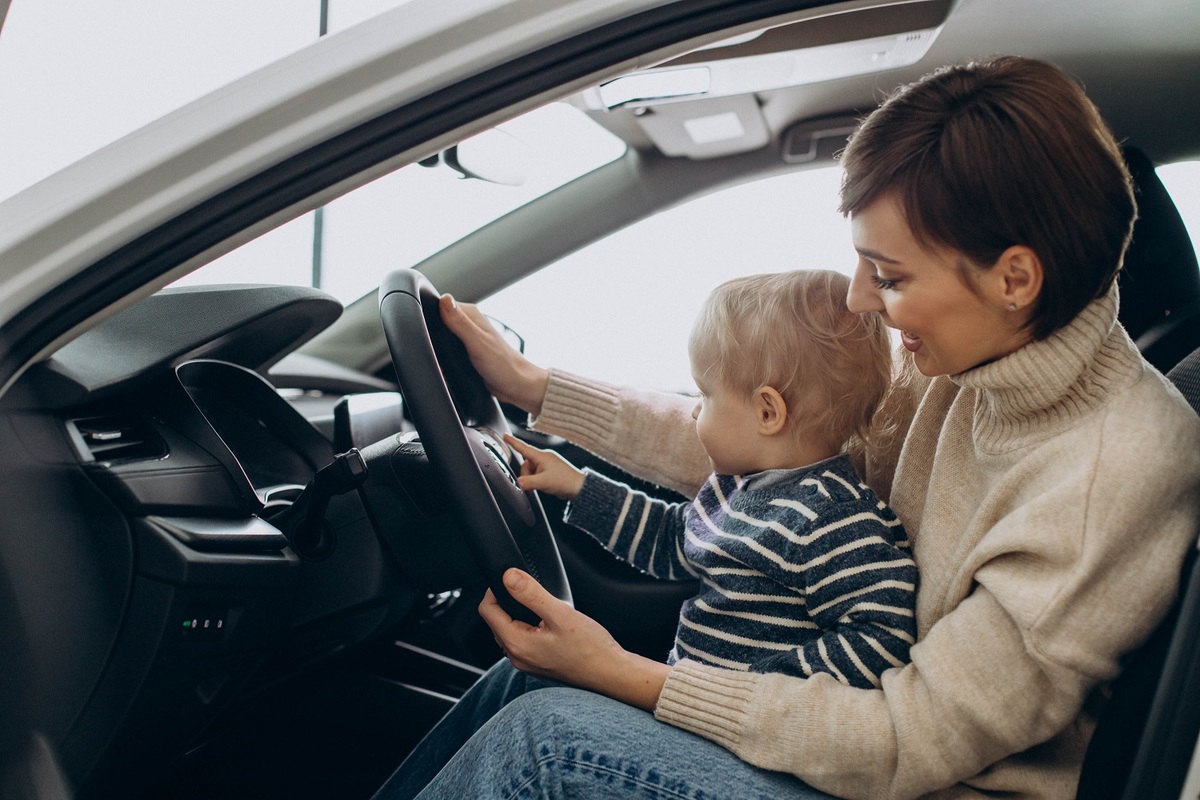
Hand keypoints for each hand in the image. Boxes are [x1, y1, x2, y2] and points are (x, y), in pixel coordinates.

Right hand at [440, 294, 549, 414]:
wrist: (516, 387)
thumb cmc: (503, 365)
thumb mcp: (477, 342)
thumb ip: (460, 322)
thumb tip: (444, 299)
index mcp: (470, 314)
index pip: (440, 305)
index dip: (429, 316)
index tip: (427, 331)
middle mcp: (468, 323)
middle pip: (438, 323)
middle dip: (431, 335)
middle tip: (434, 350)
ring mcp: (467, 338)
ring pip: (442, 338)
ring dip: (437, 348)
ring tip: (439, 360)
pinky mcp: (466, 353)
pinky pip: (448, 352)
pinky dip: (444, 358)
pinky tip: (445, 366)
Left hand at [480, 568, 670, 710]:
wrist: (611, 674)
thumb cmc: (591, 648)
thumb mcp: (560, 614)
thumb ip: (531, 594)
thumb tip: (508, 576)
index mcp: (517, 644)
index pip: (487, 611)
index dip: (495, 590)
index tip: (513, 579)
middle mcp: (517, 657)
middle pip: (496, 621)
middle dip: (507, 601)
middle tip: (530, 589)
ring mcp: (527, 663)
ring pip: (509, 630)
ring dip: (519, 614)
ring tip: (542, 605)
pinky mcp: (538, 665)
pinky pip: (523, 640)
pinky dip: (529, 627)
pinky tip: (549, 623)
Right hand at [504, 434, 585, 499]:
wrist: (578, 487)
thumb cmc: (564, 481)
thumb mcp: (542, 482)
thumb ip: (527, 482)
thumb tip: (518, 483)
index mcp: (542, 456)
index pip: (524, 447)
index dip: (513, 442)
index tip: (505, 435)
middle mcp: (544, 457)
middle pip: (526, 464)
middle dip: (526, 475)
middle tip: (534, 484)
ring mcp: (548, 464)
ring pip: (531, 470)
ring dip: (532, 479)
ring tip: (542, 485)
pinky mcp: (550, 470)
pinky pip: (537, 474)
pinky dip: (537, 480)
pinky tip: (545, 485)